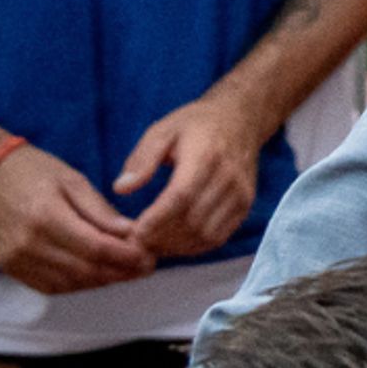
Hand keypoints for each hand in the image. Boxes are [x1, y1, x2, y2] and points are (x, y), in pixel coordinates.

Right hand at [0, 141, 153, 292]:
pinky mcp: (10, 267)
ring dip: (103, 281)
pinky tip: (96, 274)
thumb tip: (131, 234)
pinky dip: (78, 284)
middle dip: (121, 272)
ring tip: (125, 270)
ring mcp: (16, 259)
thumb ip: (101, 211)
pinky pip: (52, 286)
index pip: (96, 248)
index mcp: (45, 216)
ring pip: (72, 283)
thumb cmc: (32, 172)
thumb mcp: (72, 180)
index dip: (127, 258)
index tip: (149, 258)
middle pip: (86, 270)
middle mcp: (28, 243)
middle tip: (144, 267)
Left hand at [113, 93, 271, 259]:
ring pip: (206, 234)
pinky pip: (219, 237)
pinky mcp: (245, 207)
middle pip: (193, 221)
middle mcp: (229, 179)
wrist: (241, 120)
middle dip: (161, 238)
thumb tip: (120, 188)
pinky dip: (194, 247)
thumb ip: (142, 160)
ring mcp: (241, 195)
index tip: (134, 233)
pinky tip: (173, 242)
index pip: (181, 196)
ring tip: (151, 245)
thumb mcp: (162, 131)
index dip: (156, 220)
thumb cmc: (196, 124)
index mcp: (206, 156)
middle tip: (134, 244)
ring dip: (176, 246)